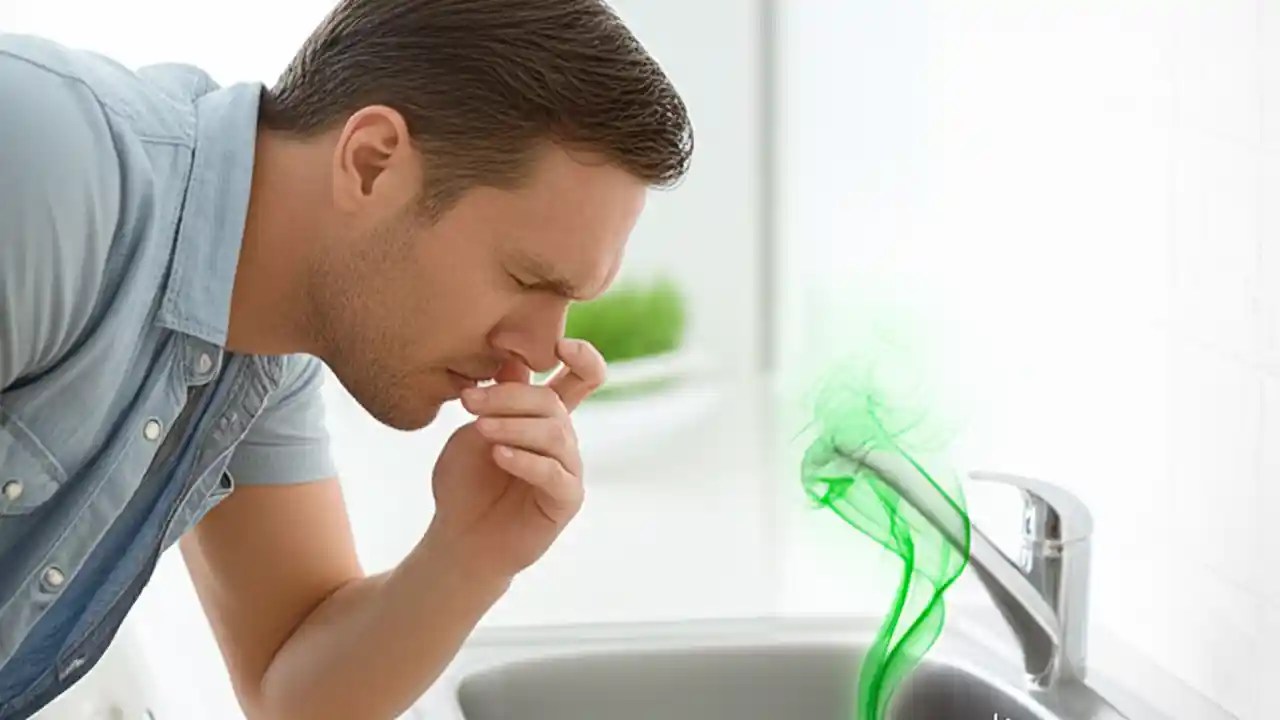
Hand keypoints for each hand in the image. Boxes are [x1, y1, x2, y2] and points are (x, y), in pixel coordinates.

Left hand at [423, 339, 605, 582]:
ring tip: (480, 430)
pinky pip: (554, 473)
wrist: (460, 538)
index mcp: (545, 416)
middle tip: (469, 402)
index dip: (583, 357)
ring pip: (555, 433)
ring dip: (514, 426)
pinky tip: (498, 455)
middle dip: (510, 397)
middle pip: (553, 402)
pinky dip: (525, 460)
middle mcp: (563, 439)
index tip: (561, 344)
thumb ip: (498, 398)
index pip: (582, 378)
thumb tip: (513, 356)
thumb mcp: (473, 430)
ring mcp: (569, 468)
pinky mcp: (566, 499)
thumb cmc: (465, 482)